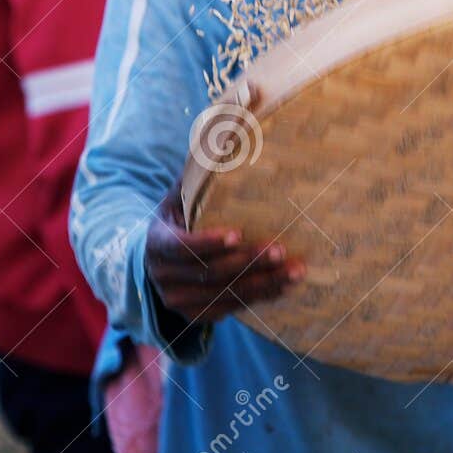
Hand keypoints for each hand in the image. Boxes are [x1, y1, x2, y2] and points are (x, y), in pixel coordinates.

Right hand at [144, 180, 303, 327]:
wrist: (159, 260)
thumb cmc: (178, 219)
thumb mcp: (178, 196)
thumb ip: (196, 176)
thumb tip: (224, 137)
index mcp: (157, 243)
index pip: (180, 246)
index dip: (207, 242)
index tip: (237, 233)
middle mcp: (164, 276)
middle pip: (210, 273)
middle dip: (247, 262)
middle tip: (280, 250)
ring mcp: (178, 300)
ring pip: (224, 295)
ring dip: (262, 284)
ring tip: (295, 271)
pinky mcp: (196, 316)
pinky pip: (231, 309)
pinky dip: (259, 298)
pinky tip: (284, 286)